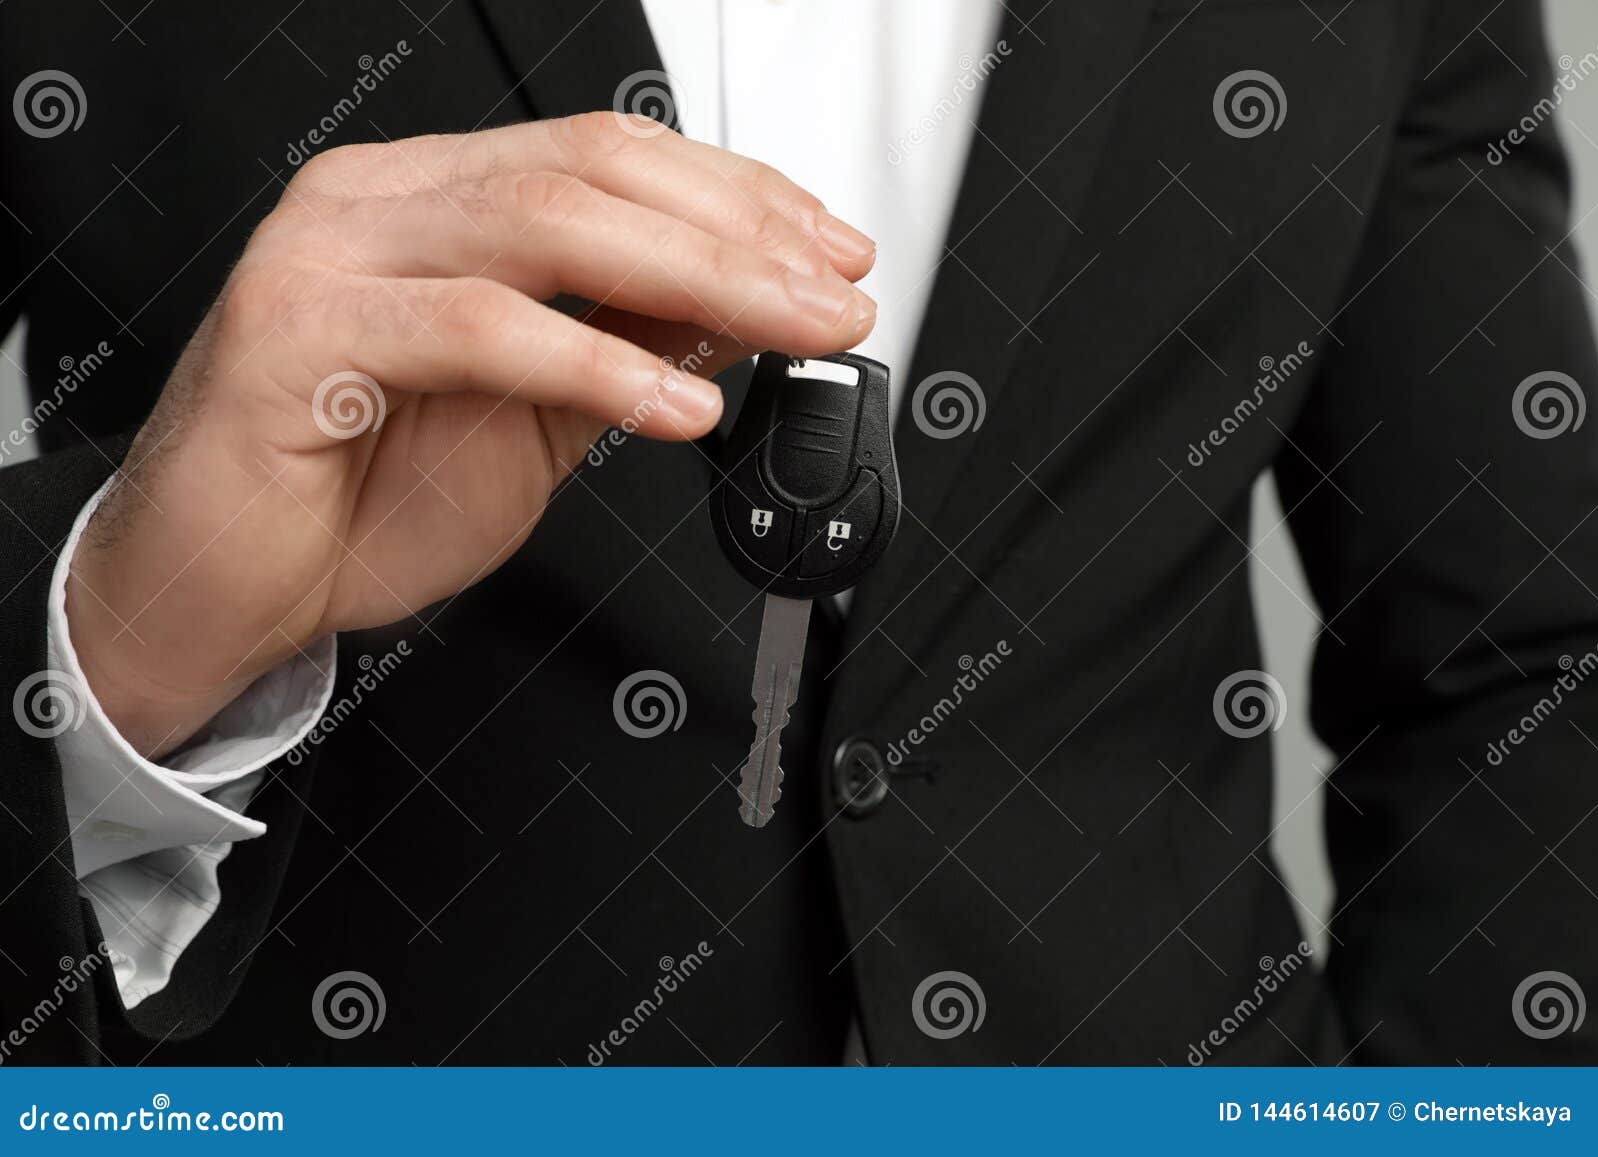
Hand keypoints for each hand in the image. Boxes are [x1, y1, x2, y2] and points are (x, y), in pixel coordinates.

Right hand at [64, 112, 876, 756]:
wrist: (227, 586)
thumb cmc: (360, 502)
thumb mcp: (537, 420)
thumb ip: (626, 347)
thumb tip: (742, 304)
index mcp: (434, 201)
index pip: (608, 157)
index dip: (736, 195)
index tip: (830, 251)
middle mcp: (381, 202)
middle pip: (593, 174)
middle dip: (742, 234)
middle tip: (836, 292)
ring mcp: (332, 253)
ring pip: (546, 226)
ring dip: (697, 278)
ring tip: (794, 330)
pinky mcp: (300, 329)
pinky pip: (478, 328)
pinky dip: (595, 367)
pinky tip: (680, 405)